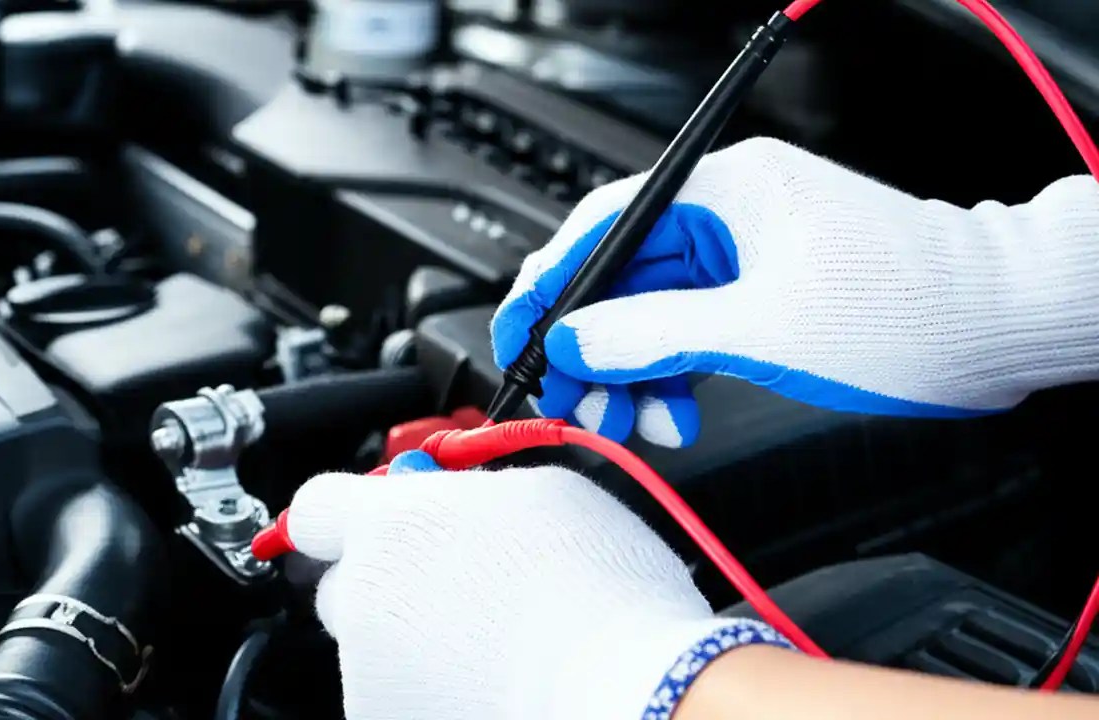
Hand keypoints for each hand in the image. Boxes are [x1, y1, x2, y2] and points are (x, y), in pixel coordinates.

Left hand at [286, 452, 789, 719]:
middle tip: (452, 580)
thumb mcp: (542, 491)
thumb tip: (457, 497)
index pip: (318, 506)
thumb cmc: (596, 591)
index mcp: (391, 524)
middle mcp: (365, 596)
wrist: (619, 690)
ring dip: (414, 634)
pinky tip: (491, 677)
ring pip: (374, 643)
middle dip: (387, 578)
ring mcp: (369, 670)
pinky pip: (398, 691)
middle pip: (345, 581)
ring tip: (493, 638)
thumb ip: (471, 488)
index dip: (348, 510)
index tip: (373, 517)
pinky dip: (431, 686)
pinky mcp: (386, 716)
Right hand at [492, 137, 1098, 446]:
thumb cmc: (908, 304)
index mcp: (723, 191)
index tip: (518, 337)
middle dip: (594, 347)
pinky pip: (689, 333)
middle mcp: (727, 215)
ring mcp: (744, 255)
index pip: (602, 229)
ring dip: (632, 372)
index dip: (549, 287)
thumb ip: (654, 334)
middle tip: (576, 403)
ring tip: (634, 424)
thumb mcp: (761, 328)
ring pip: (651, 313)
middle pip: (621, 278)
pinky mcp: (761, 294)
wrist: (998, 325)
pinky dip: (673, 375)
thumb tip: (576, 338)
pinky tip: (675, 413)